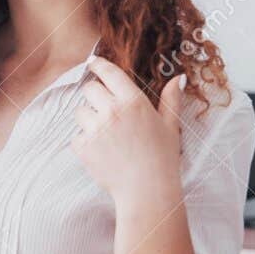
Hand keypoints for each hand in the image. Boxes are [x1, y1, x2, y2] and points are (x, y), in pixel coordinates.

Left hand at [71, 57, 183, 209]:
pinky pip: (77, 135)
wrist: (147, 190)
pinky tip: (102, 150)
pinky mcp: (83, 147)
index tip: (93, 63)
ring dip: (89, 118)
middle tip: (107, 110)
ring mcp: (95, 128)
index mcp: (133, 101)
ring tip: (107, 135)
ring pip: (80, 111)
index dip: (98, 65)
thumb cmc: (162, 158)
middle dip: (96, 96)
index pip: (109, 73)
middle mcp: (112, 111)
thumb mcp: (170, 125)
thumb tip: (178, 78)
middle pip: (89, 89)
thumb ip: (170, 99)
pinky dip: (85, 141)